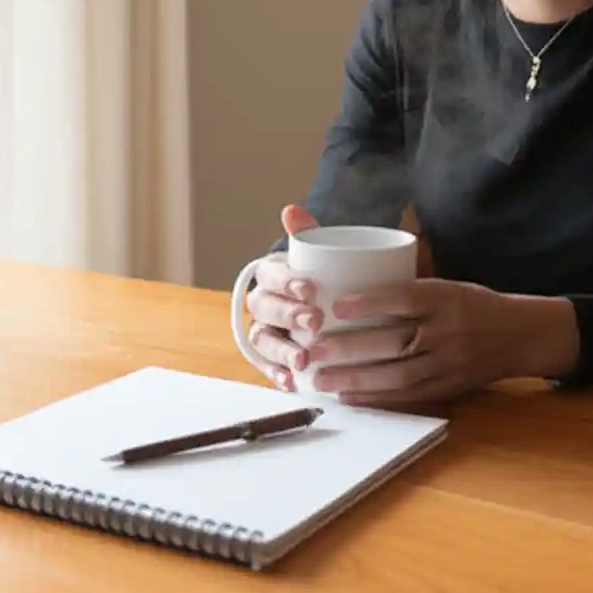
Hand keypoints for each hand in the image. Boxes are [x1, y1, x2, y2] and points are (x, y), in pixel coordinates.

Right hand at [244, 205, 323, 390]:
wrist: (331, 305)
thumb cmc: (325, 279)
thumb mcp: (324, 258)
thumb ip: (310, 236)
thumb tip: (291, 209)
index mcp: (272, 275)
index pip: (271, 275)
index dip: (286, 281)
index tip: (310, 288)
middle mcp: (263, 302)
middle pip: (265, 307)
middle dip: (288, 314)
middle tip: (315, 320)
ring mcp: (265, 330)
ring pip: (262, 338)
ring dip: (281, 349)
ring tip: (303, 359)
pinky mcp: (271, 357)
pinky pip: (265, 367)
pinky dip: (276, 374)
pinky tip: (291, 382)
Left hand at [305, 280, 579, 405]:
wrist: (520, 335)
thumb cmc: (474, 304)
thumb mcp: (447, 285)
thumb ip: (408, 288)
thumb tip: (351, 275)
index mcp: (447, 298)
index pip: (404, 298)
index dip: (369, 302)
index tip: (335, 305)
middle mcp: (449, 331)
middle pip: (395, 341)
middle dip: (349, 348)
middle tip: (312, 350)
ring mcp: (450, 363)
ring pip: (398, 374)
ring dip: (355, 379)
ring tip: (321, 380)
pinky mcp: (449, 387)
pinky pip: (409, 396)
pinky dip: (376, 398)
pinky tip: (349, 398)